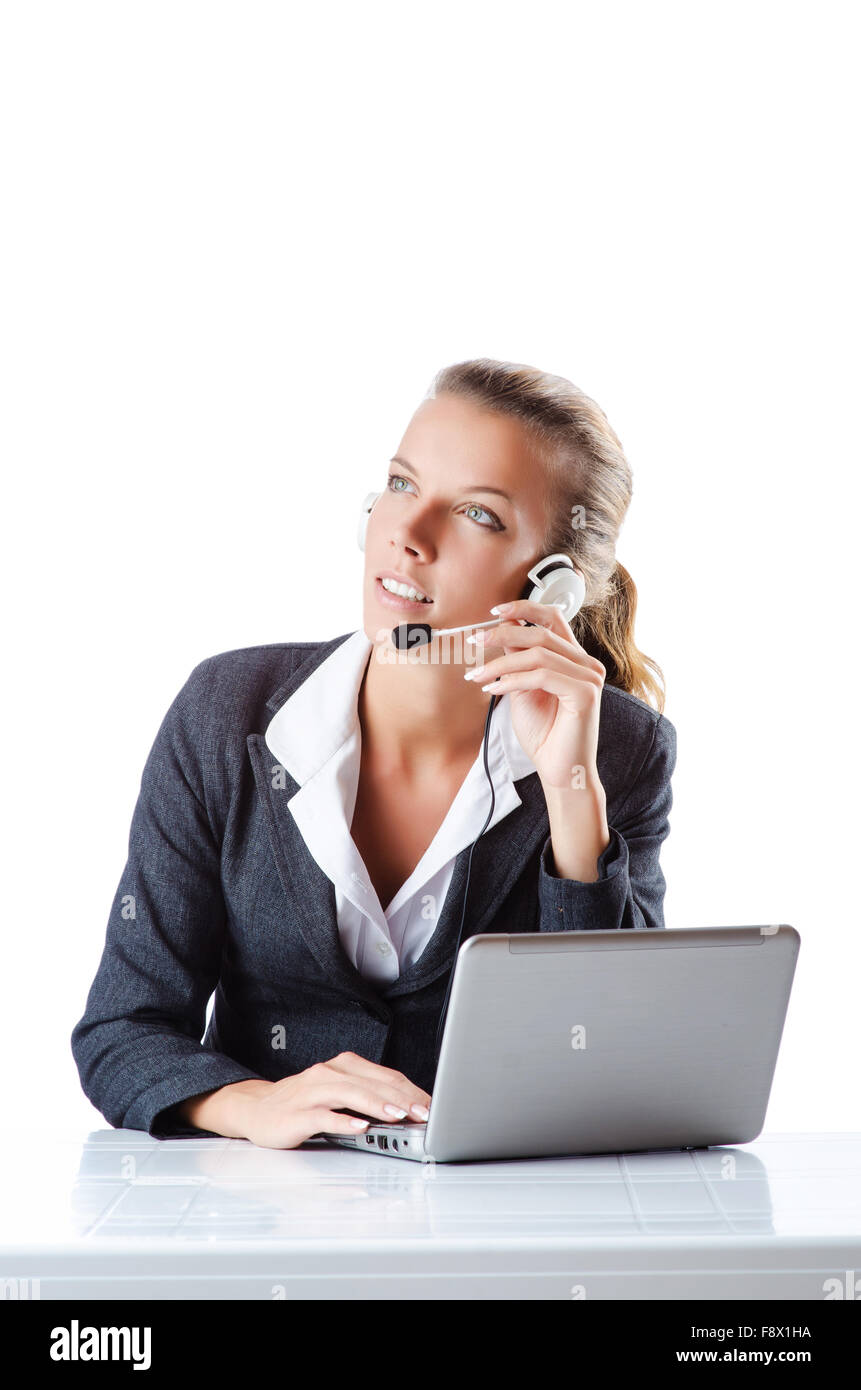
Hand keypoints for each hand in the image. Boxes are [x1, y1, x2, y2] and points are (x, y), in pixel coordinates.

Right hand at [237, 1052, 431, 1149]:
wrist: (257, 1109)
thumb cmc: (304, 1103)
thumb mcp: (339, 1094)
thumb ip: (368, 1097)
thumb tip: (408, 1110)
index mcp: (343, 1066)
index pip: (385, 1075)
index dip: (410, 1090)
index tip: (432, 1105)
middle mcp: (329, 1074)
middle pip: (372, 1083)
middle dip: (401, 1098)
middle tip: (424, 1113)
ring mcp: (312, 1092)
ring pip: (350, 1094)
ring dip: (377, 1104)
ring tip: (398, 1116)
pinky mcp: (298, 1114)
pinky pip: (324, 1116)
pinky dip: (344, 1121)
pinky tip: (360, 1127)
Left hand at [464, 596, 605, 790]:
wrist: (558, 770)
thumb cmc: (544, 734)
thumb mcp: (523, 689)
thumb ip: (517, 660)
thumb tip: (501, 630)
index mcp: (574, 659)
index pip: (553, 618)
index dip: (524, 608)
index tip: (494, 612)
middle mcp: (587, 664)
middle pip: (541, 633)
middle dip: (503, 634)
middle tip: (474, 641)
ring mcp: (589, 678)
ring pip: (537, 655)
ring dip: (500, 663)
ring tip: (477, 676)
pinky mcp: (585, 694)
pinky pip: (541, 676)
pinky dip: (512, 680)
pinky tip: (494, 689)